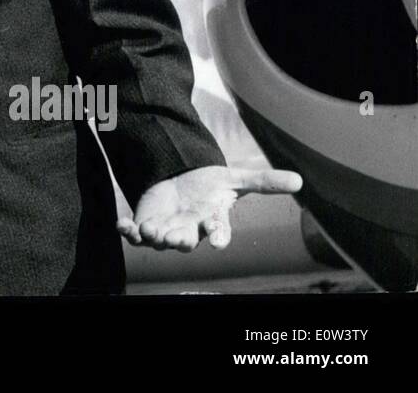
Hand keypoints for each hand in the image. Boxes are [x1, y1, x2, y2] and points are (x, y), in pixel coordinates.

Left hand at [117, 165, 302, 251]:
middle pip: (186, 240)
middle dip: (181, 240)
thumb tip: (299, 180)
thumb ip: (264, 181)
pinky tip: (120, 224)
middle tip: (177, 239)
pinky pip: (135, 234)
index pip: (219, 231)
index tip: (219, 242)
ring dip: (153, 237)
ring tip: (150, 230)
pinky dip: (127, 231)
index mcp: (212, 220)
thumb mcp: (235, 179)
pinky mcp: (146, 224)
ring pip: (159, 240)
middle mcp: (189, 230)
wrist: (181, 181)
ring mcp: (166, 229)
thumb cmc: (210, 186)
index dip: (219, 236)